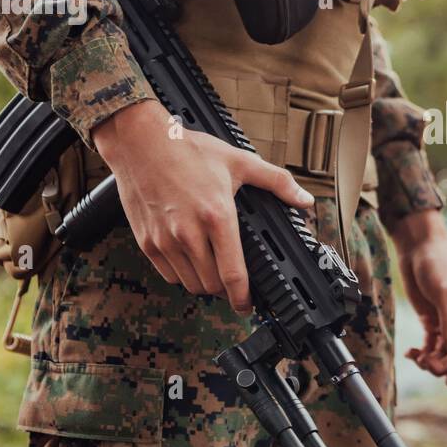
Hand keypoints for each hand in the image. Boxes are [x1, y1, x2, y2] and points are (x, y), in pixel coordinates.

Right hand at [92, 100, 312, 312]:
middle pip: (212, 284)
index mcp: (217, 217)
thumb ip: (277, 182)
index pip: (233, 274)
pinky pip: (168, 275)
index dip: (243, 297)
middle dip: (227, 288)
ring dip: (205, 284)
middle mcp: (190, 233)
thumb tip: (305, 200)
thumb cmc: (188, 150)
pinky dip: (182, 275)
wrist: (140, 142)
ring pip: (190, 284)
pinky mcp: (146, 242)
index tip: (248, 304)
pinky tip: (191, 261)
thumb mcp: (240, 161)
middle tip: (233, 281)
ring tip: (213, 271)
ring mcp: (165, 240)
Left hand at [393, 209, 446, 385]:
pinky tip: (411, 354)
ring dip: (432, 361)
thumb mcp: (445, 293)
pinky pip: (432, 346)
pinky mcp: (433, 321)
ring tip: (417, 357)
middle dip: (444, 364)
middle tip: (425, 363)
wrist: (418, 248)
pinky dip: (422, 353)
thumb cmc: (437, 264)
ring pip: (445, 354)